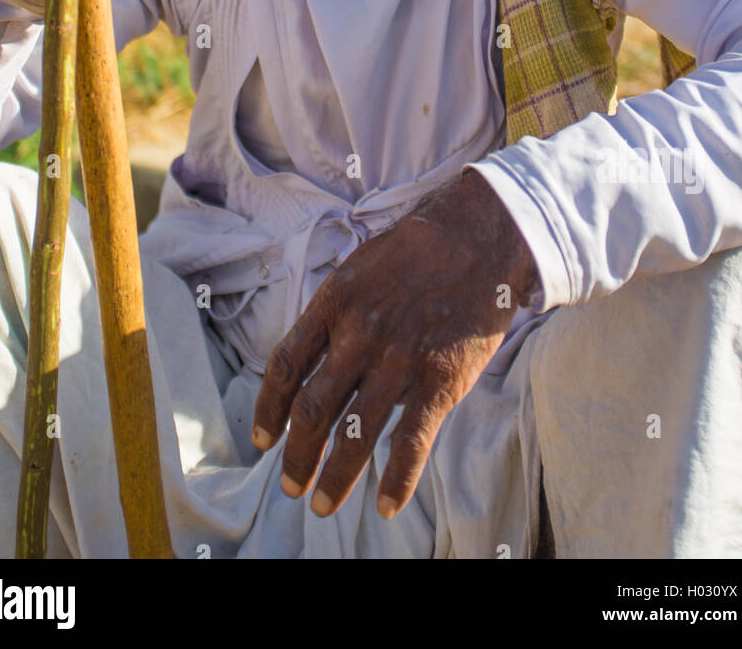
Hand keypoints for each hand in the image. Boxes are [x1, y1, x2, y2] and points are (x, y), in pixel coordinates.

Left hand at [252, 169, 538, 519]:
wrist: (479, 236)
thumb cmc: (418, 249)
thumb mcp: (360, 266)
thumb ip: (336, 313)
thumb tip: (317, 359)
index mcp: (334, 303)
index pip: (286, 366)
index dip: (268, 409)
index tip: (262, 439)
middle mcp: (359, 335)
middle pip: (312, 410)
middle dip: (296, 456)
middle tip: (291, 486)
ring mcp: (399, 359)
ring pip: (354, 434)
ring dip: (334, 477)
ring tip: (322, 503)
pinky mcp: (440, 379)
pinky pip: (412, 441)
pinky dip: (397, 480)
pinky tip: (385, 505)